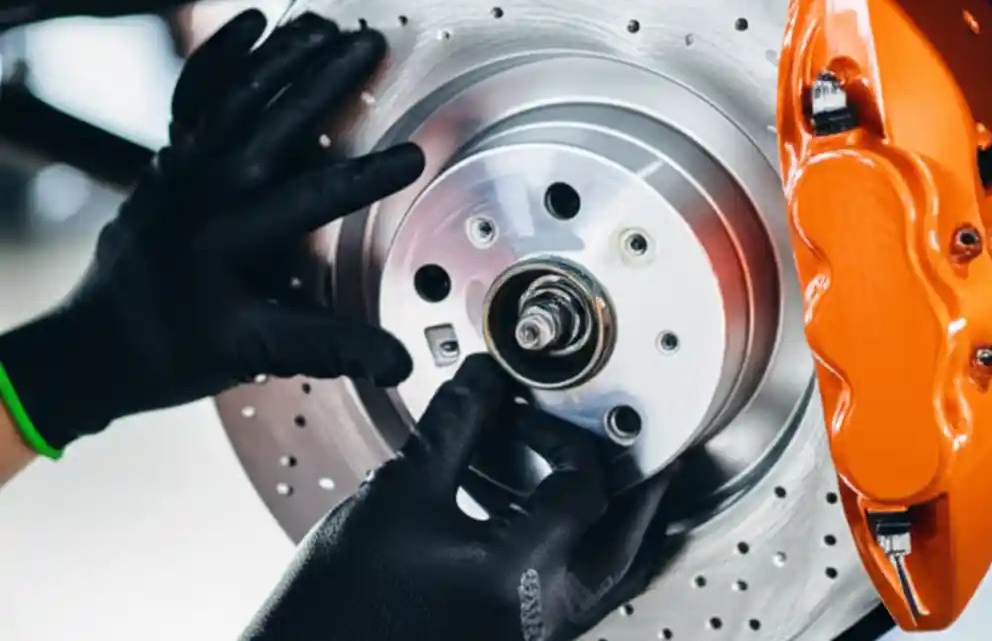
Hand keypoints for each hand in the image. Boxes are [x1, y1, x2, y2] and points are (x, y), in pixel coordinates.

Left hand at [0, 9, 422, 454]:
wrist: (102, 340)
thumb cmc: (177, 347)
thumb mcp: (257, 352)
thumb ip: (329, 347)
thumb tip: (395, 360)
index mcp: (232, 238)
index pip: (311, 196)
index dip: (365, 174)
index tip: (411, 156)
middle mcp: (205, 190)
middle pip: (273, 121)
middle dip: (325, 80)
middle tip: (371, 46)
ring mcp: (184, 167)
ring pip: (236, 94)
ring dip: (285, 57)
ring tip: (331, 28)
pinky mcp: (173, 157)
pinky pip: (193, 93)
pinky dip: (221, 54)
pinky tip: (254, 24)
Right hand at [243, 355, 675, 640]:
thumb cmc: (338, 608)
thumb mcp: (397, 497)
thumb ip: (454, 428)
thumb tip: (487, 380)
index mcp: (519, 574)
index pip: (581, 487)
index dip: (563, 434)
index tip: (532, 413)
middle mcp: (542, 616)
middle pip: (628, 546)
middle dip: (643, 491)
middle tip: (650, 453)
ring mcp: (532, 639)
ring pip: (608, 579)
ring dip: (618, 526)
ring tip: (617, 484)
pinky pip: (574, 598)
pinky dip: (581, 555)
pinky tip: (556, 530)